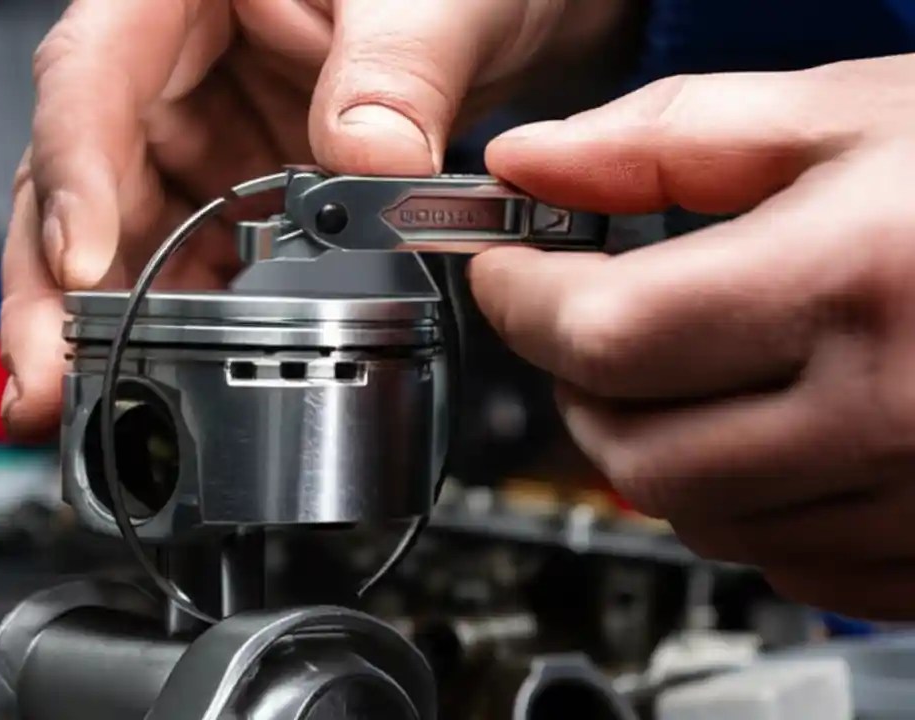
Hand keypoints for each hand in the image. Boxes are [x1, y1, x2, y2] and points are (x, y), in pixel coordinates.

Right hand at [1, 0, 632, 438]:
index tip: (82, 261)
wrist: (502, 10)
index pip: (92, 70)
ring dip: (104, 319)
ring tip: (98, 397)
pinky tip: (169, 369)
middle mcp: (173, 61)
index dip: (75, 170)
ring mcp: (201, 132)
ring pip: (120, 229)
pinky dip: (177, 317)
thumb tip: (369, 157)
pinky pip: (189, 257)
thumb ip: (400, 67)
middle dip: (57, 283)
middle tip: (47, 376)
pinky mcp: (236, 190)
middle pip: (79, 169)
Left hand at [472, 54, 914, 618]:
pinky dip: (738, 505)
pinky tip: (767, 432)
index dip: (524, 300)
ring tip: (681, 371)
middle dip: (575, 382)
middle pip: (629, 448)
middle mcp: (886, 412)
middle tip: (585, 321)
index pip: (605, 334)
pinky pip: (782, 564)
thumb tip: (534, 162)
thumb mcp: (849, 116)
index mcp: (850, 283)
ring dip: (647, 446)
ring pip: (694, 516)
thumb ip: (669, 139)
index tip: (509, 272)